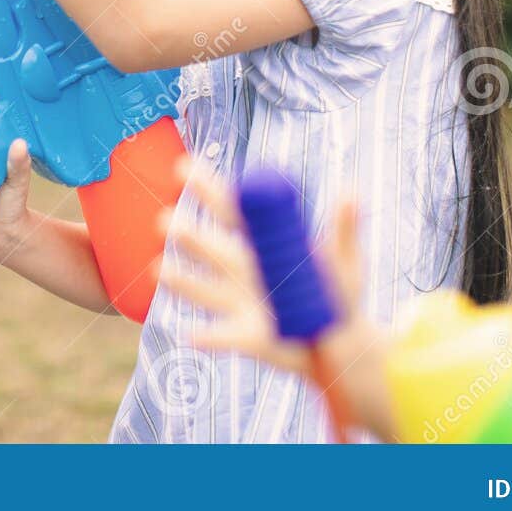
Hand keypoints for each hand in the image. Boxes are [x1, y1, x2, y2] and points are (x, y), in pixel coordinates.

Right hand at [161, 164, 396, 438]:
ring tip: (159, 269)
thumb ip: (344, 228)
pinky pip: (223, 337)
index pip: (230, 211)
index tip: (183, 167)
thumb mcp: (344, 259)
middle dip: (189, 236)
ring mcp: (240, 304)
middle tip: (166, 220)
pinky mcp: (246, 337)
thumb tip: (351, 192)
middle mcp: (242, 271)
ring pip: (205, 291)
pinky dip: (209, 337)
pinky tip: (190, 335)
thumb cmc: (338, 294)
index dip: (207, 189)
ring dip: (183, 282)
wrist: (340, 343)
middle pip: (211, 249)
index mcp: (261, 244)